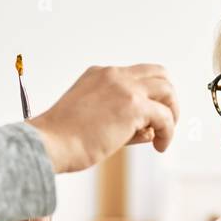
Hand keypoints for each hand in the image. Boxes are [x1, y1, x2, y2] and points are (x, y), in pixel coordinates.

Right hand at [27, 64, 177, 172]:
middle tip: (165, 123)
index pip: (136, 76)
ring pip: (168, 90)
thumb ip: (121, 120)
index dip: (147, 97)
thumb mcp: (92, 120)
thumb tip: (150, 131)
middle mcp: (113, 75)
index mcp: (99, 75)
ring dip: (172, 113)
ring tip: (164, 136)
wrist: (49, 143)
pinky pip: (165, 117)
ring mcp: (124, 88)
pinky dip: (168, 132)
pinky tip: (160, 146)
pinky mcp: (133, 106)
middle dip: (167, 99)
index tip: (145, 121)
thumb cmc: (62, 139)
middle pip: (159, 74)